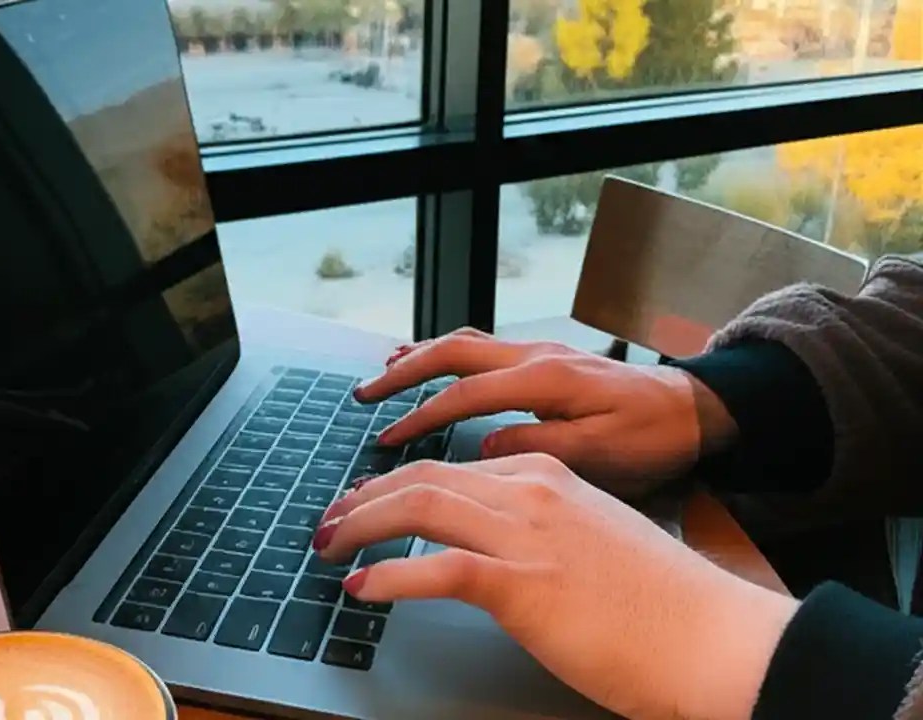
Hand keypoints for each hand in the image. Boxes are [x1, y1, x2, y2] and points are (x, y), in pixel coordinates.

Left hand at [315, 456, 797, 719]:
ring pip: (417, 507)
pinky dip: (387, 575)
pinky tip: (362, 588)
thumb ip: (545, 531)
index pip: (452, 467)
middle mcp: (531, 492)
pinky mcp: (521, 584)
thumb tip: (498, 550)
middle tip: (330, 522)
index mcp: (549, 477)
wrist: (716, 638)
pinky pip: (434, 568)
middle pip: (422, 478)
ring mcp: (525, 534)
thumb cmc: (665, 605)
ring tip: (328, 547)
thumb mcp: (596, 544)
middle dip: (364, 499)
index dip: (396, 484)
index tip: (366, 503)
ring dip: (359, 526)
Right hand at [357, 328, 737, 497]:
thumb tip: (482, 443)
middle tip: (364, 393)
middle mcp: (536, 356)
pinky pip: (483, 348)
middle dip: (403, 371)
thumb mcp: (600, 455)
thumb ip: (537, 447)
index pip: (465, 393)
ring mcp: (539, 353)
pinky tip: (430, 363)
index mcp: (546, 378)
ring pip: (465, 342)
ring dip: (420, 356)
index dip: (421, 416)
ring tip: (382, 372)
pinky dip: (447, 355)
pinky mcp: (544, 360)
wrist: (695, 410)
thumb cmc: (652, 439)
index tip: (386, 439)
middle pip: (453, 351)